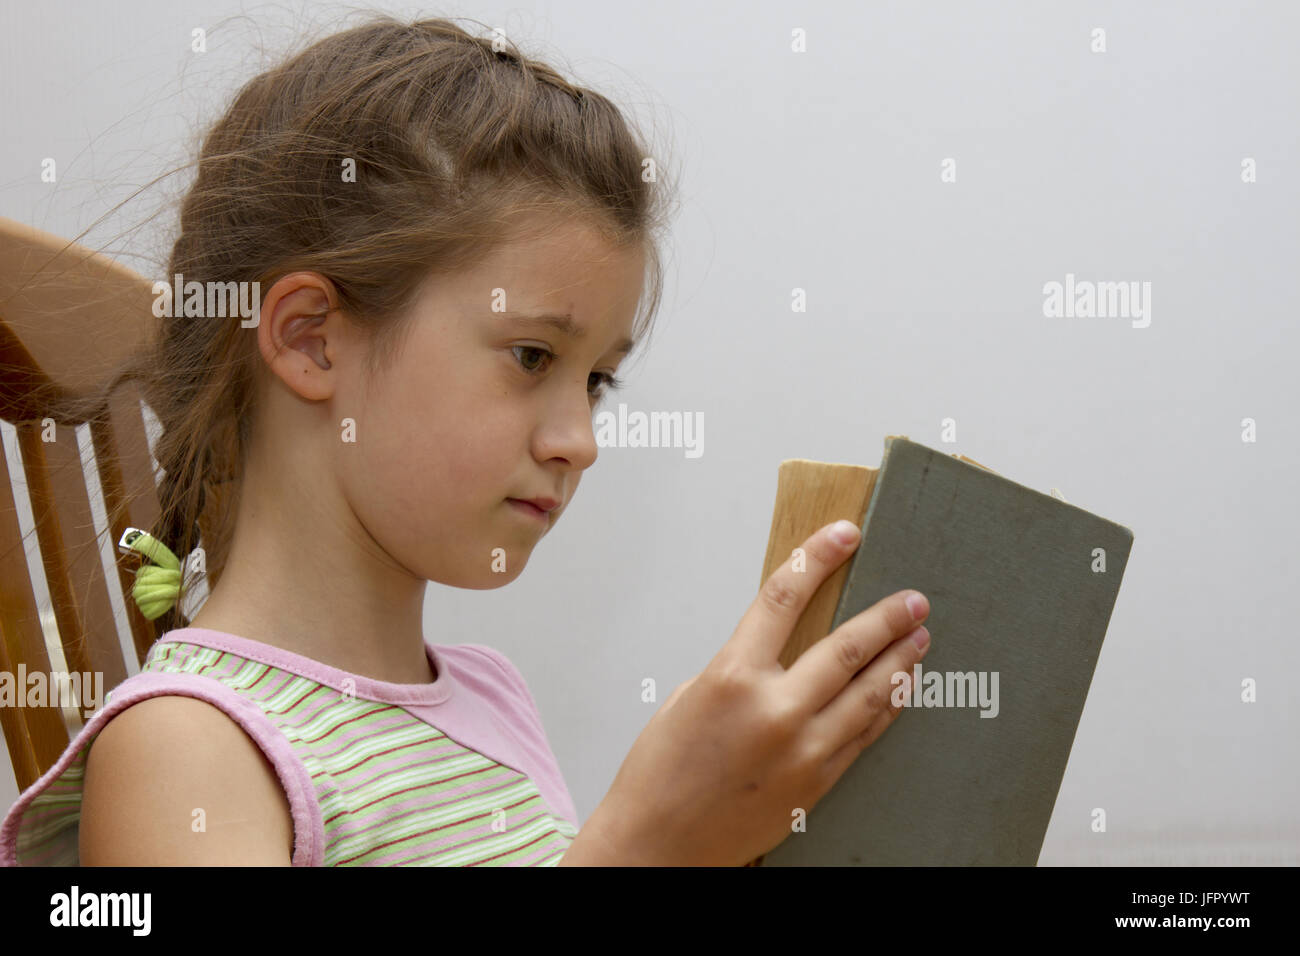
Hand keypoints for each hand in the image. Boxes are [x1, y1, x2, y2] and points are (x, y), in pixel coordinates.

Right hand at [579, 520, 931, 865]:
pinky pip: (863, 734)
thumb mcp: (691, 697)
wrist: (660, 844)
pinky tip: (901, 687)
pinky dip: (886, 706)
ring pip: (868, 693)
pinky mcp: (816, 782)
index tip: (843, 534)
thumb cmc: (662, 771)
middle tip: (913, 599)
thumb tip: (783, 647)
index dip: (817, 558)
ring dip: (900, 660)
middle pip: (846, 647)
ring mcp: (802, 749)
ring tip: (921, 637)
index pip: (782, 597)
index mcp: (732, 677)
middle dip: (886, 617)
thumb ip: (740, 667)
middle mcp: (774, 710)